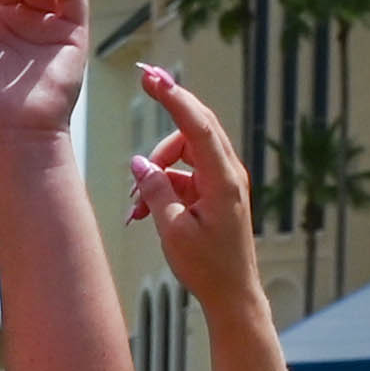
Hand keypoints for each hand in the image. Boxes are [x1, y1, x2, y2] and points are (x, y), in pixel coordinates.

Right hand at [127, 63, 265, 315]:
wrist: (233, 294)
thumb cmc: (207, 267)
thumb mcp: (173, 230)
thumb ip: (156, 191)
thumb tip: (139, 163)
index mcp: (222, 180)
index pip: (196, 125)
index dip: (173, 97)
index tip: (152, 76)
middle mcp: (228, 173)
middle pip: (193, 127)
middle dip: (166, 115)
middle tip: (144, 83)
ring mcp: (223, 181)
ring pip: (185, 152)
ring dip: (157, 168)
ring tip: (136, 203)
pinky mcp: (216, 192)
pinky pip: (185, 174)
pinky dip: (163, 185)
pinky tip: (144, 211)